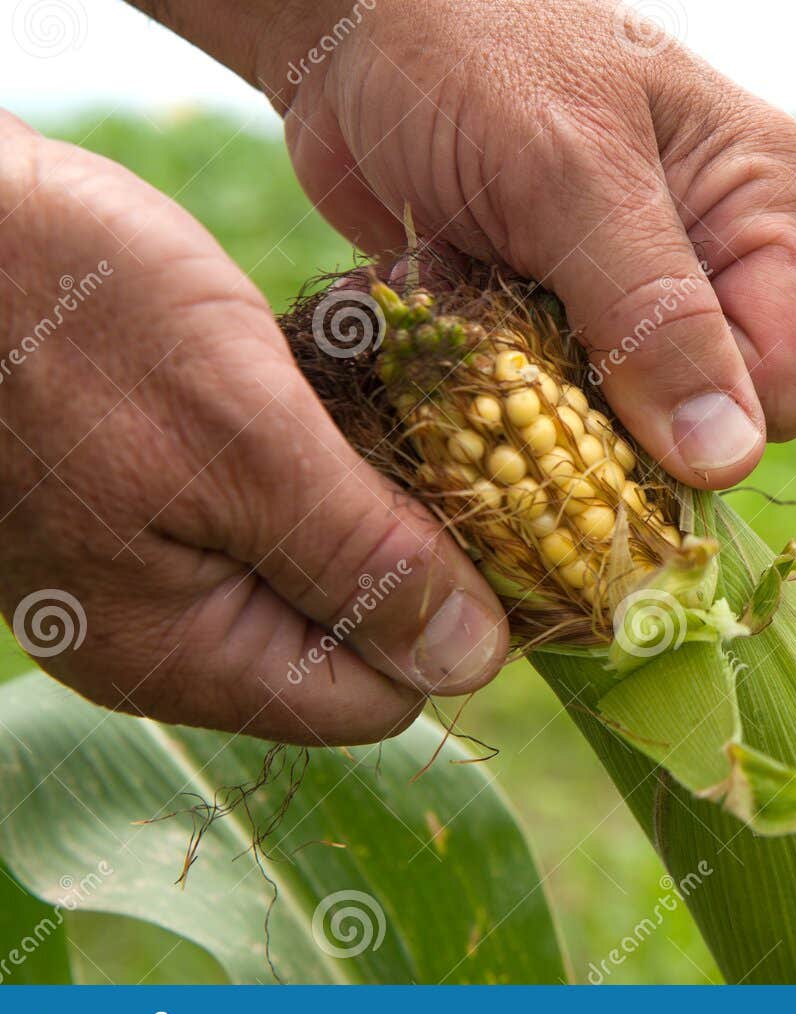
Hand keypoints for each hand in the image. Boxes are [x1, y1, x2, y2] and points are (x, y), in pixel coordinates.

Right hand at [0, 114, 506, 743]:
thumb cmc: (59, 314)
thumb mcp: (241, 435)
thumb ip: (358, 560)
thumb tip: (470, 662)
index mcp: (182, 652)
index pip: (376, 699)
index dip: (460, 623)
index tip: (518, 526)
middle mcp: (164, 630)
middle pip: (353, 635)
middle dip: (419, 544)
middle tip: (464, 438)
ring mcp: (148, 560)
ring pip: (318, 558)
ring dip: (373, 484)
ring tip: (395, 393)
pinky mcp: (143, 488)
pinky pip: (269, 498)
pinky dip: (316, 445)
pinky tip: (329, 371)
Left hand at [273, 0, 795, 487]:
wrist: (354, 11)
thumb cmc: (472, 46)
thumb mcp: (569, 173)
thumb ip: (652, 318)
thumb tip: (728, 459)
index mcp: (776, 207)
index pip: (781, 382)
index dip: (702, 421)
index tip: (597, 404)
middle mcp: (728, 259)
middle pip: (709, 417)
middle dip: (618, 419)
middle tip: (523, 361)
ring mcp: (649, 293)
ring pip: (633, 426)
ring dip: (549, 406)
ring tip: (484, 328)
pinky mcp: (575, 316)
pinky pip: (566, 409)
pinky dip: (509, 392)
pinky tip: (465, 329)